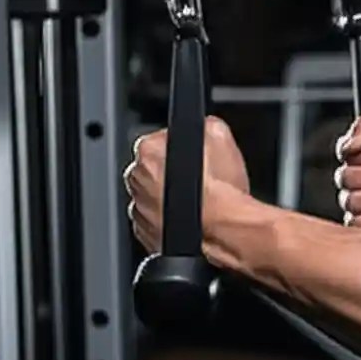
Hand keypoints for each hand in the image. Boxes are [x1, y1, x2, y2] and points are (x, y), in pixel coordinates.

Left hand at [124, 116, 249, 254]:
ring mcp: (139, 208)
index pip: (160, 140)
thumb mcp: (222, 136)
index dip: (182, 148)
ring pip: (153, 198)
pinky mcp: (146, 233)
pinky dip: (169, 222)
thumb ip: (204, 126)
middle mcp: (137, 178)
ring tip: (199, 202)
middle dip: (173, 174)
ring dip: (169, 199)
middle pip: (154, 170)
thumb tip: (203, 128)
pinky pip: (155, 222)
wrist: (224, 231)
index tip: (196, 155)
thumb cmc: (221, 189)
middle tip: (200, 180)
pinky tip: (192, 220)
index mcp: (149, 149)